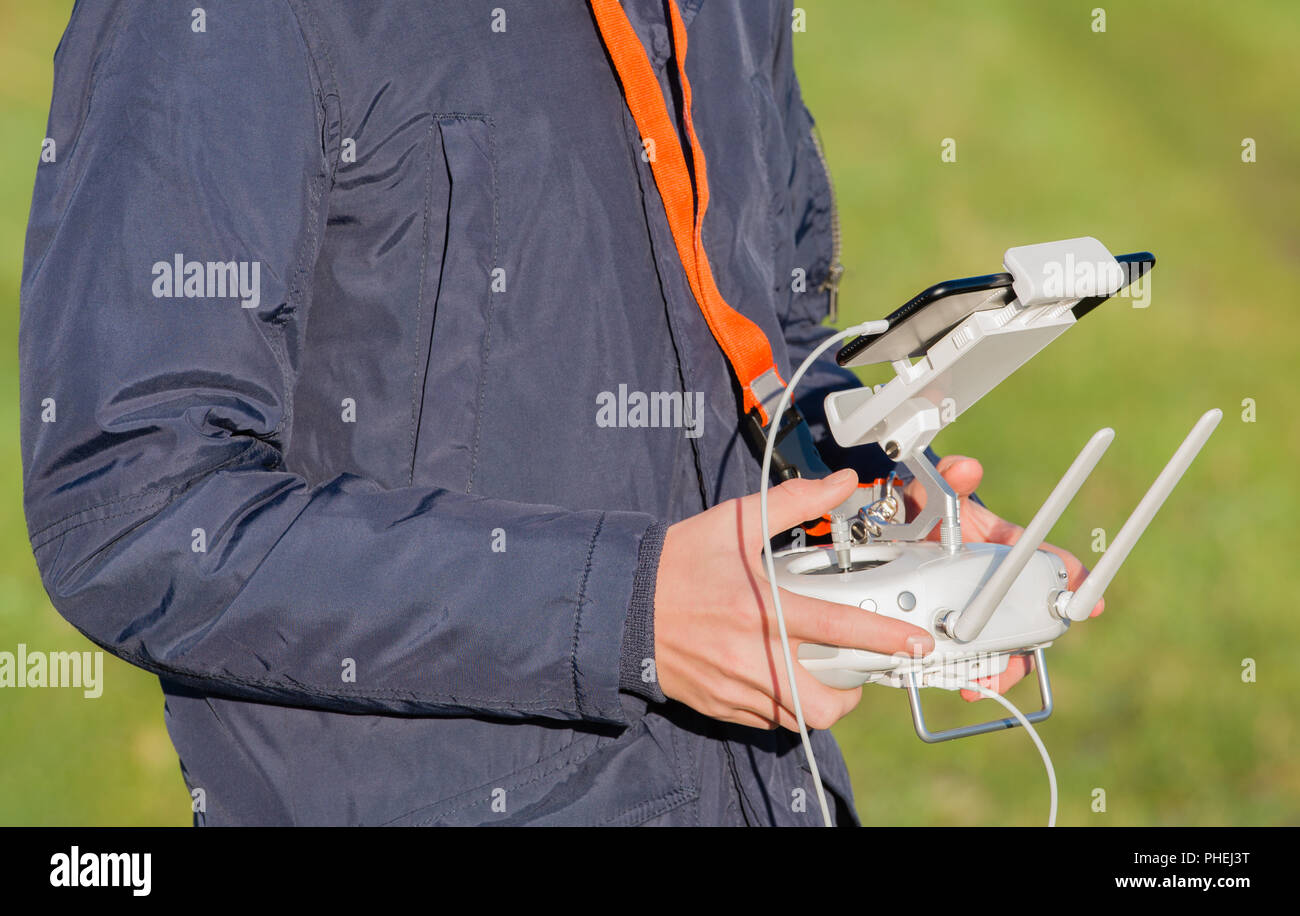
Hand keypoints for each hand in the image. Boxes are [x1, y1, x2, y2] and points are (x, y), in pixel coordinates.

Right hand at [654, 469, 934, 730]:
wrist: (619, 604)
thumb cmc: (677, 562)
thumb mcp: (734, 523)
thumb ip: (794, 503)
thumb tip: (841, 483)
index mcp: (764, 610)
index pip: (840, 629)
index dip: (885, 639)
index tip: (914, 644)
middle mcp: (754, 657)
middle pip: (824, 704)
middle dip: (850, 694)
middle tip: (850, 670)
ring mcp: (735, 688)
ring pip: (797, 717)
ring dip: (814, 699)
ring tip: (812, 670)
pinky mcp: (719, 706)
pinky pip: (765, 720)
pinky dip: (780, 704)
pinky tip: (774, 674)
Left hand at [902, 455, 1104, 701]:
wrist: (889, 531)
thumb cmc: (926, 511)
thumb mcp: (936, 493)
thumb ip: (949, 478)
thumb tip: (966, 468)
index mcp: (1006, 549)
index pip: (1050, 562)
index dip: (1072, 578)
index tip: (1089, 596)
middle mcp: (1000, 584)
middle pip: (1034, 620)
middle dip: (1034, 642)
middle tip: (1024, 655)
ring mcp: (978, 609)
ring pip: (1008, 648)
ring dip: (1004, 668)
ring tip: (985, 682)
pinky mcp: (951, 630)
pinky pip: (971, 660)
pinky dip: (970, 675)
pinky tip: (963, 685)